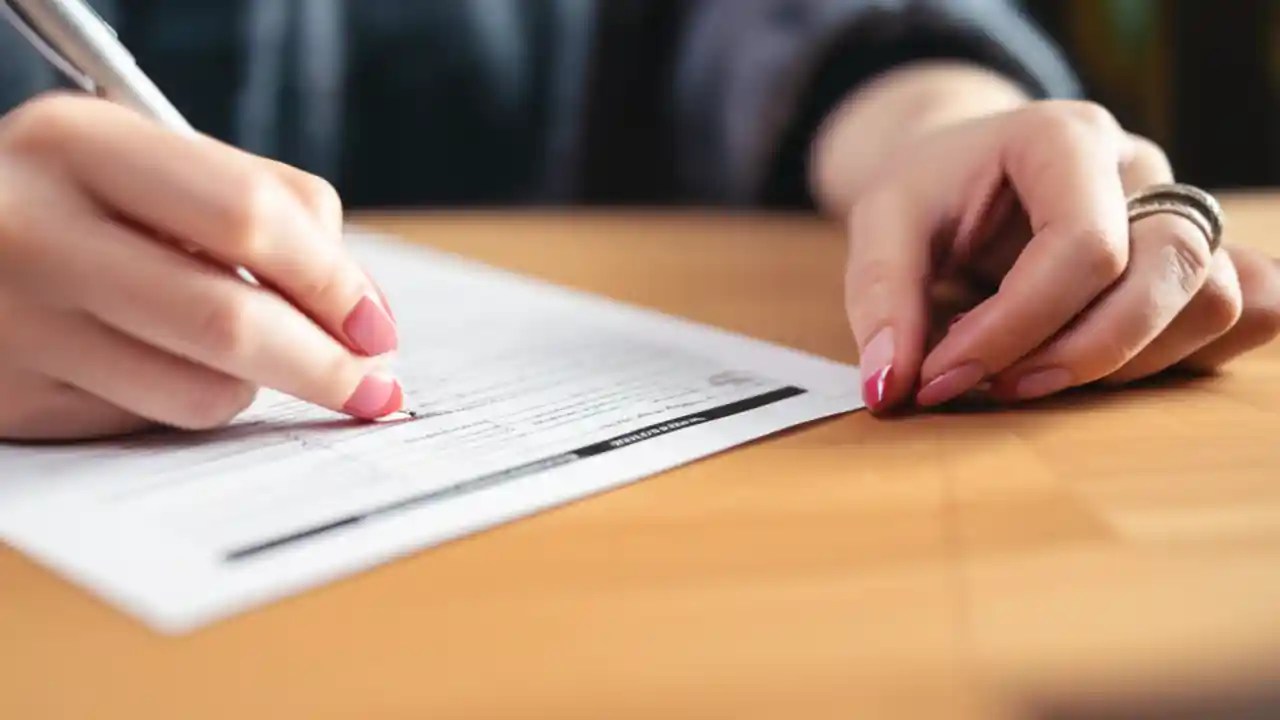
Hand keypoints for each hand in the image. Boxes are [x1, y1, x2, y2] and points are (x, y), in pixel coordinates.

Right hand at [0, 94, 402, 440]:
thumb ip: (266, 208)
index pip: (250, 216)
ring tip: (245, 355)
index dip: (334, 280)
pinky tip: (163, 365)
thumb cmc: (75, 199)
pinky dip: (188, 401)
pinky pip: (151, 422)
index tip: (378, 326)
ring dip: (256, 385)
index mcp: (80, 144)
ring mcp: (14, 326)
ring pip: (200, 390)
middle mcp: (34, 232)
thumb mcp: (151, 163)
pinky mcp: (13, 401)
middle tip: (373, 386)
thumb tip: (365, 312)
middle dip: (326, 365)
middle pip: (230, 321)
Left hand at [837, 100, 1279, 410]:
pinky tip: (1102, 371)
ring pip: (1214, 300)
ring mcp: (1173, 214)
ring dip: (1127, 364)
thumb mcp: (880, 225)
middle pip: (1171, 268)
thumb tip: (890, 388)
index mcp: (1063, 137)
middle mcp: (1137, 169)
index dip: (1015, 330)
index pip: (1083, 245)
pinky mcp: (1189, 263)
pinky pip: (1244, 313)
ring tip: (1033, 375)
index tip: (942, 379)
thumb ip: (881, 300)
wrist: (959, 172)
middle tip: (996, 387)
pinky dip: (1185, 356)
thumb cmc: (925, 193)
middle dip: (1083, 354)